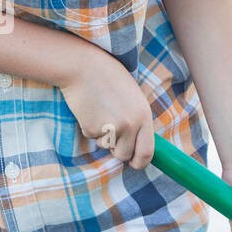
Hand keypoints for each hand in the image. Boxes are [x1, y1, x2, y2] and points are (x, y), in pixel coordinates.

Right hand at [58, 47, 154, 168]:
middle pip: (124, 154)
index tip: (135, 164)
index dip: (140, 162)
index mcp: (144, 116)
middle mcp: (130, 125)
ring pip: (106, 147)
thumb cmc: (109, 78)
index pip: (147, 152)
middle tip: (110, 131)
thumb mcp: (133, 97)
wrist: (83, 67)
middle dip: (117, 149)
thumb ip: (138, 120)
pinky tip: (89, 109)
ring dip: (102, 137)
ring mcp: (110, 128)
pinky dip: (89, 127)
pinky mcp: (91, 128)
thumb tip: (136, 144)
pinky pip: (91, 137)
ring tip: (100, 111)